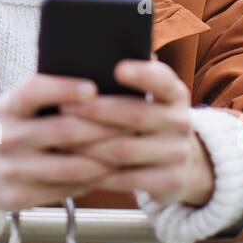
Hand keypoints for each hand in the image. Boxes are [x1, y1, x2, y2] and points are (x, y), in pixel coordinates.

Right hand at [0, 73, 120, 211]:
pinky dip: (93, 180)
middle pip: (64, 131)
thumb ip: (51, 94)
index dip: (65, 88)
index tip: (94, 87)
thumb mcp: (20, 105)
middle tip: (135, 121)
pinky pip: (67, 190)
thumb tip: (104, 80)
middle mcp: (6, 137)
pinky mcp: (18, 197)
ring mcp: (11, 170)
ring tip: (131, 149)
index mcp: (8, 106)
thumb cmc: (14, 127)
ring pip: (72, 167)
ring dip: (107, 159)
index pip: (35, 90)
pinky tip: (110, 171)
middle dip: (105, 126)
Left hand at [59, 58, 213, 206]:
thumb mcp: (148, 98)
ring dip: (89, 145)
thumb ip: (127, 82)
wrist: (183, 162)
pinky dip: (99, 174)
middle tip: (63, 106)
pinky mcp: (171, 181)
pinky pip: (128, 179)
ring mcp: (178, 152)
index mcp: (174, 93)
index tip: (117, 68)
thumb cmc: (148, 120)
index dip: (141, 74)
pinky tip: (76, 167)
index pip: (161, 79)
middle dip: (96, 111)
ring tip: (60, 139)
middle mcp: (180, 121)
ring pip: (125, 150)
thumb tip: (88, 60)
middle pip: (135, 115)